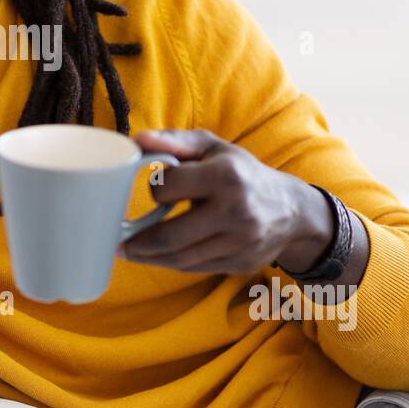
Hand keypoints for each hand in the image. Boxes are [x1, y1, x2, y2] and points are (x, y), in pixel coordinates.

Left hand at [117, 128, 332, 274]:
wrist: (291, 210)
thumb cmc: (242, 173)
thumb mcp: (213, 148)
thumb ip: (174, 141)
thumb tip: (137, 139)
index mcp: (225, 176)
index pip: (168, 188)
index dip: (155, 188)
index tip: (155, 188)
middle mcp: (235, 211)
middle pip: (171, 235)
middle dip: (138, 242)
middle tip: (117, 242)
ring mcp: (240, 242)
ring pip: (181, 258)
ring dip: (149, 258)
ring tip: (130, 251)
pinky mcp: (240, 263)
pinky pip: (195, 268)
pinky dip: (172, 263)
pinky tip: (157, 257)